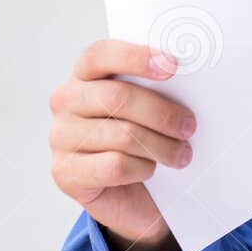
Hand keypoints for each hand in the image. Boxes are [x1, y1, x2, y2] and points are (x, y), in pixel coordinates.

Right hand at [48, 39, 195, 250]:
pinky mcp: (65, 172)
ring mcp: (61, 137)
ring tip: (181, 154)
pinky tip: (150, 169)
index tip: (173, 66)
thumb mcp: (146, 108)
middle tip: (190, 126)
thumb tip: (190, 79)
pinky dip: (143, 168)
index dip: (136, 57)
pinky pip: (116, 165)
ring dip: (161, 146)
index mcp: (84, 74)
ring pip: (122, 135)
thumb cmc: (141, 141)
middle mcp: (65, 101)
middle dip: (162, 113)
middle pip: (117, 97)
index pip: (101, 55)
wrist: (130, 196)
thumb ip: (156, 88)